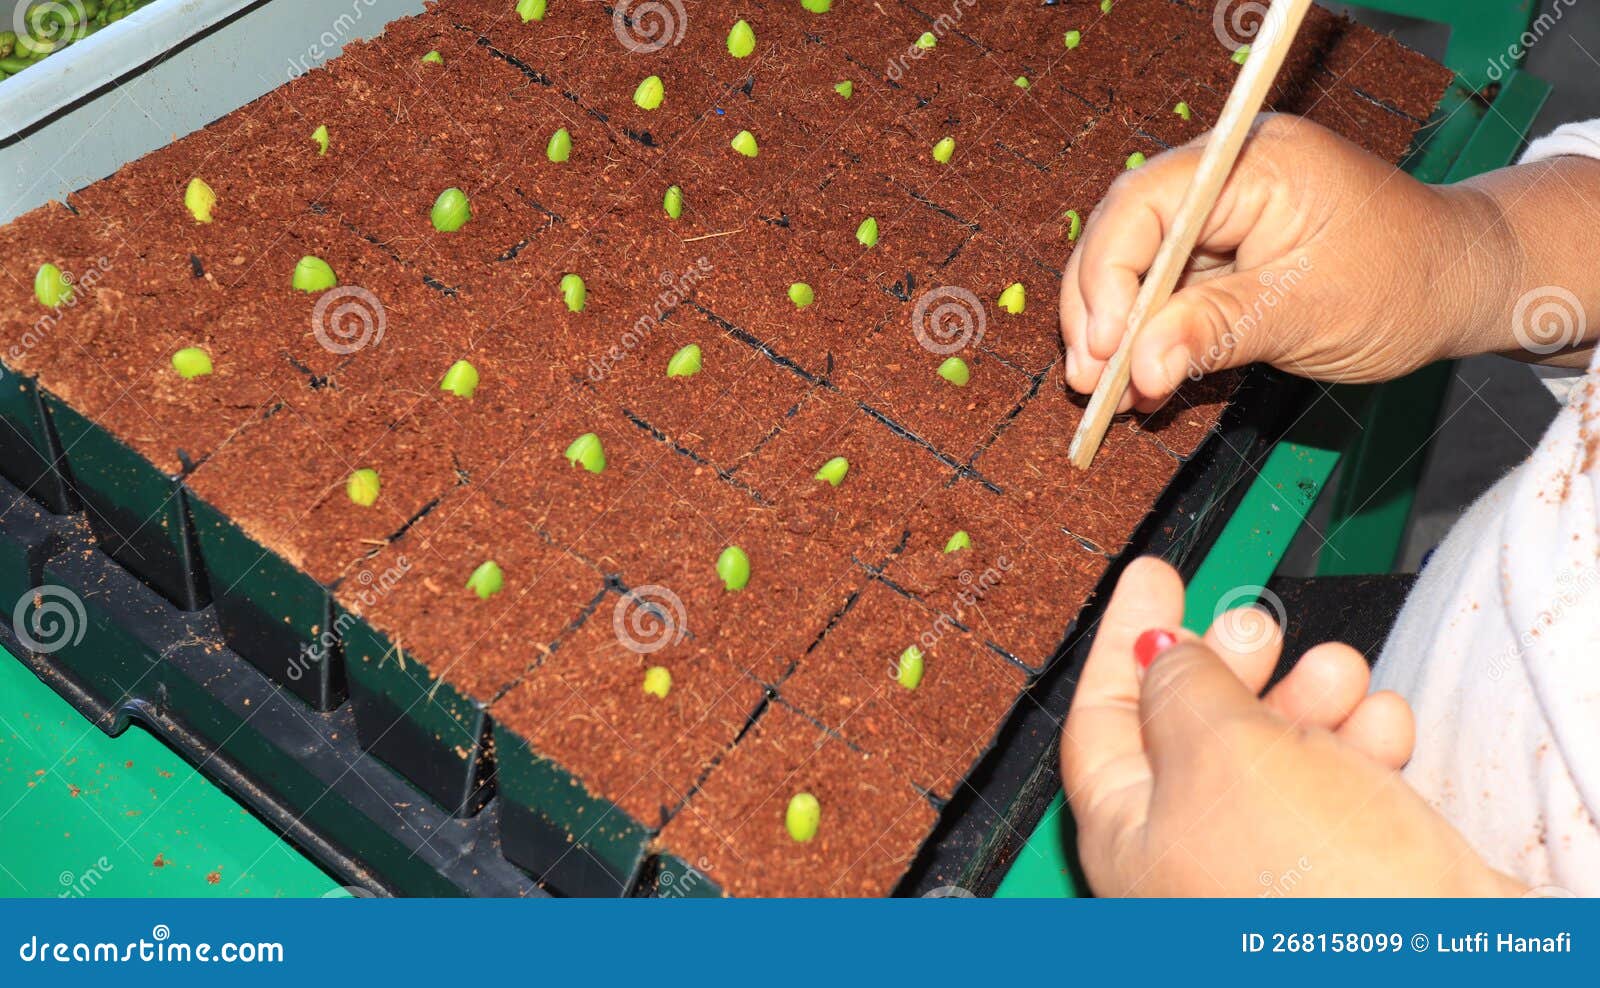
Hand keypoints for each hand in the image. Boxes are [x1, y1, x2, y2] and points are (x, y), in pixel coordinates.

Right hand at [1058, 114, 1514, 409]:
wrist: (1457, 285)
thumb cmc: (1405, 282)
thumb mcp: (1308, 311)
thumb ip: (1215, 331)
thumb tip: (1138, 368)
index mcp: (1251, 163)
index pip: (1146, 206)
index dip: (1109, 276)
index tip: (1105, 348)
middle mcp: (1223, 177)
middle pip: (1123, 234)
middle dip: (1098, 311)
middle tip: (1089, 383)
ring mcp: (1216, 217)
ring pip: (1130, 269)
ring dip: (1112, 334)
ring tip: (1106, 396)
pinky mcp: (1217, 255)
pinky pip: (1159, 293)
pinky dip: (1142, 340)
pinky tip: (1135, 384)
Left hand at [1059, 557, 1523, 896]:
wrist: (1446, 963)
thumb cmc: (1313, 888)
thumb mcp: (1219, 749)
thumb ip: (1183, 687)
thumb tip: (1166, 653)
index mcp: (1129, 839)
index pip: (1102, 721)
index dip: (1126, 641)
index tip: (1154, 580)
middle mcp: (1189, 862)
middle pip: (1192, 731)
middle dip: (1230, 665)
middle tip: (1258, 625)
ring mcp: (1269, 872)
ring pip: (1275, 753)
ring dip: (1307, 696)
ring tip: (1338, 674)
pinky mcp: (1347, 877)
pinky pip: (1340, 788)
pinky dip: (1359, 743)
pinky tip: (1381, 725)